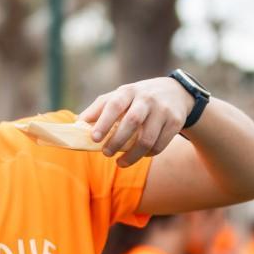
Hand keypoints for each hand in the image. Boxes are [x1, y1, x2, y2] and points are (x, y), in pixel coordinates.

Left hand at [78, 76, 195, 166]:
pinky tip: (139, 156)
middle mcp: (147, 98)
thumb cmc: (137, 98)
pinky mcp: (175, 122)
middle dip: (117, 141)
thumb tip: (77, 123)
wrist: (175, 92)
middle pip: (132, 122)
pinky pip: (159, 145)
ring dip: (132, 155)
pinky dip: (147, 154)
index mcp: (129, 91)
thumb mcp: (120, 96)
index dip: (104, 122)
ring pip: (147, 139)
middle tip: (106, 153)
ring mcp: (163, 110)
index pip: (115, 104)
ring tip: (120, 163)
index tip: (93, 138)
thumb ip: (99, 108)